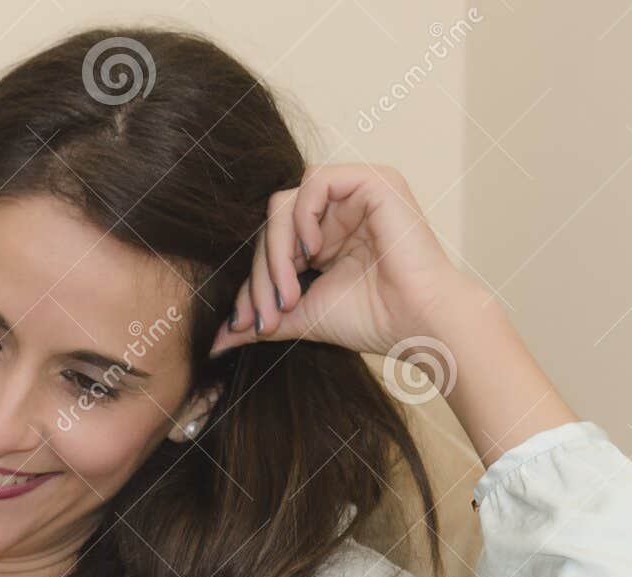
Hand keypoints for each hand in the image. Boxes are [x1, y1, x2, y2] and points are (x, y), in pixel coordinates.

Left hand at [208, 163, 475, 360]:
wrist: (416, 323)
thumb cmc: (370, 321)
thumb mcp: (301, 317)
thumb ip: (261, 319)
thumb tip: (214, 342)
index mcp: (324, 236)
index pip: (269, 244)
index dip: (252, 282)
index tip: (247, 324)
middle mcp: (337, 210)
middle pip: (271, 224)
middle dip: (259, 274)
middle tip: (268, 314)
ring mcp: (355, 192)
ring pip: (285, 203)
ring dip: (276, 253)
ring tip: (290, 293)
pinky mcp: (372, 180)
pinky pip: (316, 180)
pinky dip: (303, 218)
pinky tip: (313, 253)